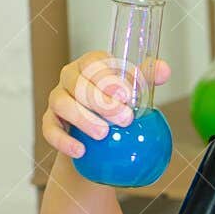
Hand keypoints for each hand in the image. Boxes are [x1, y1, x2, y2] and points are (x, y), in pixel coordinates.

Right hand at [41, 50, 172, 158]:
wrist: (99, 137)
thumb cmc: (116, 104)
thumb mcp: (132, 90)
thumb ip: (147, 78)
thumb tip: (164, 70)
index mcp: (90, 65)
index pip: (93, 63)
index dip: (108, 78)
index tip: (126, 96)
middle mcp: (70, 78)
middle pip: (77, 83)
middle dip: (101, 101)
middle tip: (124, 119)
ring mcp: (57, 99)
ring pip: (62, 103)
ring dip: (82, 118)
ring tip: (103, 134)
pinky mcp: (49, 122)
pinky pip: (50, 129)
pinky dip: (63, 140)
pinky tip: (80, 150)